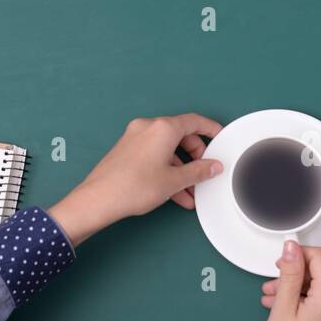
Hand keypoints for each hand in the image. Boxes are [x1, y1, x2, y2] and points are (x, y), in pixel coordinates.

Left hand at [47, 113, 223, 245]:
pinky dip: (166, 170)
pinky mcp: (127, 150)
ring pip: (167, 149)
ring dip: (181, 169)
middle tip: (203, 172)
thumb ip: (198, 171)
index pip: (194, 121)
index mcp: (162, 128)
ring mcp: (135, 138)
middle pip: (181, 135)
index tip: (220, 137)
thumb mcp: (174, 181)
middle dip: (195, 156)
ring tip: (190, 193)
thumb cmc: (134, 187)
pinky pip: (154, 155)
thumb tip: (213, 166)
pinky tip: (175, 194)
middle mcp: (148, 127)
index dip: (211, 129)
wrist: (99, 199)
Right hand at [261, 241, 320, 320]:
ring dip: (298, 286)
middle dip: (295, 272)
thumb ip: (289, 274)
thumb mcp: (284, 307)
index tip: (283, 258)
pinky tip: (288, 304)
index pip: (320, 256)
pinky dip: (306, 298)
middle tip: (277, 280)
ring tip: (276, 295)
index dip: (298, 253)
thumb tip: (291, 248)